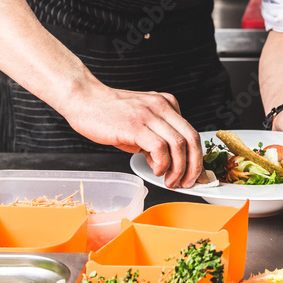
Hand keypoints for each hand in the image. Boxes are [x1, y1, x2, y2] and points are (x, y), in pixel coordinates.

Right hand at [63, 86, 202, 188]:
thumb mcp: (140, 121)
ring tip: (169, 181)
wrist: (84, 100)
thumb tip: (166, 162)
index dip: (197, 157)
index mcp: (166, 104)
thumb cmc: (108, 113)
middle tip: (187, 182)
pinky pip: (160, 148)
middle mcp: (162, 106)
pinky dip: (162, 164)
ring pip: (179, 144)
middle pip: (191, 138)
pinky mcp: (135, 125)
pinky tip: (155, 170)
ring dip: (178, 169)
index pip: (191, 132)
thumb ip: (155, 137)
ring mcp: (149, 115)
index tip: (194, 174)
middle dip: (194, 166)